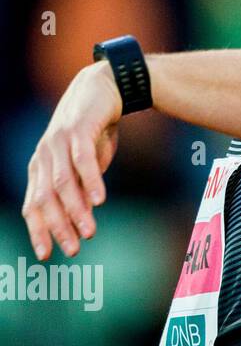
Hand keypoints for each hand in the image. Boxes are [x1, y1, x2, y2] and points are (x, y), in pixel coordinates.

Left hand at [23, 61, 122, 260]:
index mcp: (40, 167)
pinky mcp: (78, 131)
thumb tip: (84, 216)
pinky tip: (101, 201)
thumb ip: (80, 187)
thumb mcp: (84, 163)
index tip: (47, 256)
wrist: (102, 89)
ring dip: (76, 211)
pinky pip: (82, 161)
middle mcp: (43, 157)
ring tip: (90, 232)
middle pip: (46, 200)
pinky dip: (90, 182)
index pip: (33, 205)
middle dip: (58, 228)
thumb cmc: (93, 130)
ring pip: (63, 185)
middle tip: (74, 250)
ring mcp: (58, 143)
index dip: (38, 231)